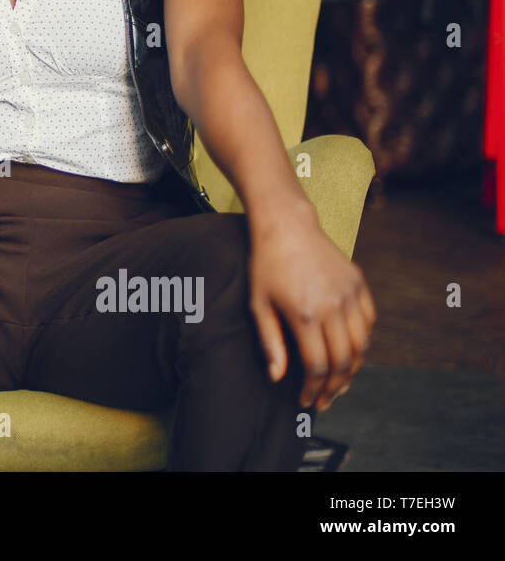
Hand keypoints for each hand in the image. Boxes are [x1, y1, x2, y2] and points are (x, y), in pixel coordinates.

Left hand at [247, 202, 375, 411]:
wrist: (286, 225)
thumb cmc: (265, 264)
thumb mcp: (258, 304)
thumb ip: (270, 342)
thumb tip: (278, 378)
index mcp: (305, 314)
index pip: (318, 366)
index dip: (314, 390)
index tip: (306, 401)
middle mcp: (333, 306)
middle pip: (344, 361)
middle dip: (335, 387)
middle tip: (324, 400)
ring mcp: (350, 293)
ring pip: (362, 345)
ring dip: (353, 369)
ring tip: (338, 383)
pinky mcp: (359, 283)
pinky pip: (369, 322)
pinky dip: (363, 342)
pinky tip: (350, 352)